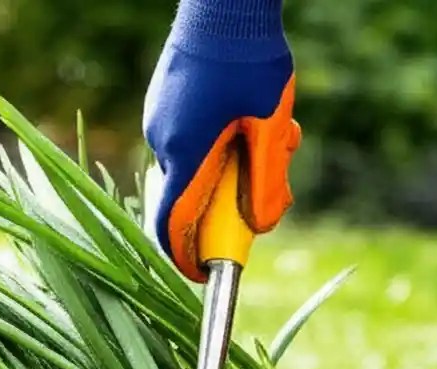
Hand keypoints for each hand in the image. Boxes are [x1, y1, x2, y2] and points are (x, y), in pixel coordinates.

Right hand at [142, 0, 300, 281]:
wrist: (227, 3)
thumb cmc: (252, 62)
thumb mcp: (270, 127)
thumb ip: (266, 182)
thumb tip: (262, 226)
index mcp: (185, 153)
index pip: (172, 225)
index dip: (187, 257)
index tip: (207, 274)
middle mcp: (162, 139)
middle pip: (194, 194)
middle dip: (235, 198)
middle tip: (275, 179)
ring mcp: (159, 117)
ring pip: (199, 163)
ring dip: (237, 163)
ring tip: (277, 131)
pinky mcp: (165, 100)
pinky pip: (193, 136)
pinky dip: (223, 140)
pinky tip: (254, 112)